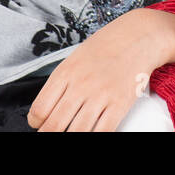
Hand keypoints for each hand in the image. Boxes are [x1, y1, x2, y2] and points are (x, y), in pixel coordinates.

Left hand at [27, 8, 173, 131]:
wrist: (138, 36)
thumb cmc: (106, 47)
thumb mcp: (75, 58)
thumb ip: (60, 83)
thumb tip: (46, 108)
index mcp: (65, 73)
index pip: (39, 110)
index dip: (36, 123)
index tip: (40, 124)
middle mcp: (81, 85)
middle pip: (54, 126)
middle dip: (50, 134)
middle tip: (55, 132)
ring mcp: (101, 96)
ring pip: (77, 132)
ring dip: (71, 138)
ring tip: (73, 132)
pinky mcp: (120, 104)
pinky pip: (103, 131)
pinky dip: (94, 136)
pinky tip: (92, 132)